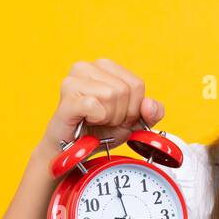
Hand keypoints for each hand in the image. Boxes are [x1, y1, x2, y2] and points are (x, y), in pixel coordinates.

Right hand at [39, 58, 165, 156]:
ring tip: (96, 120)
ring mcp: (73, 81)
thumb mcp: (134, 120)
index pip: (137, 84)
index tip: (118, 115)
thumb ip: (152, 112)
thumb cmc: (100, 131)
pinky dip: (97, 119)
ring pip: (111, 95)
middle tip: (105, 120)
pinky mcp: (66, 98)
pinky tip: (87, 121)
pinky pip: (94, 106)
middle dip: (121, 113)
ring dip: (109, 117)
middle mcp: (86, 68)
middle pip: (125, 89)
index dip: (133, 107)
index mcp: (104, 67)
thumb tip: (150, 105)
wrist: (73, 151)